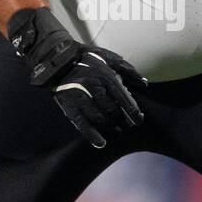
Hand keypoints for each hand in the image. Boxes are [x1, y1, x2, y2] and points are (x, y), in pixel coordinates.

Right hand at [7, 6, 146, 147]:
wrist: (58, 58)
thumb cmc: (87, 58)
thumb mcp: (109, 58)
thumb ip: (128, 70)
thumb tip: (144, 83)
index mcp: (106, 75)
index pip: (124, 98)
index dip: (133, 112)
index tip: (139, 120)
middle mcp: (94, 87)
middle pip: (113, 110)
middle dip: (123, 120)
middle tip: (129, 126)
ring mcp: (80, 96)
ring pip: (99, 118)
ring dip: (111, 126)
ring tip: (117, 130)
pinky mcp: (68, 105)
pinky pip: (81, 124)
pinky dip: (92, 135)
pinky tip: (101, 143)